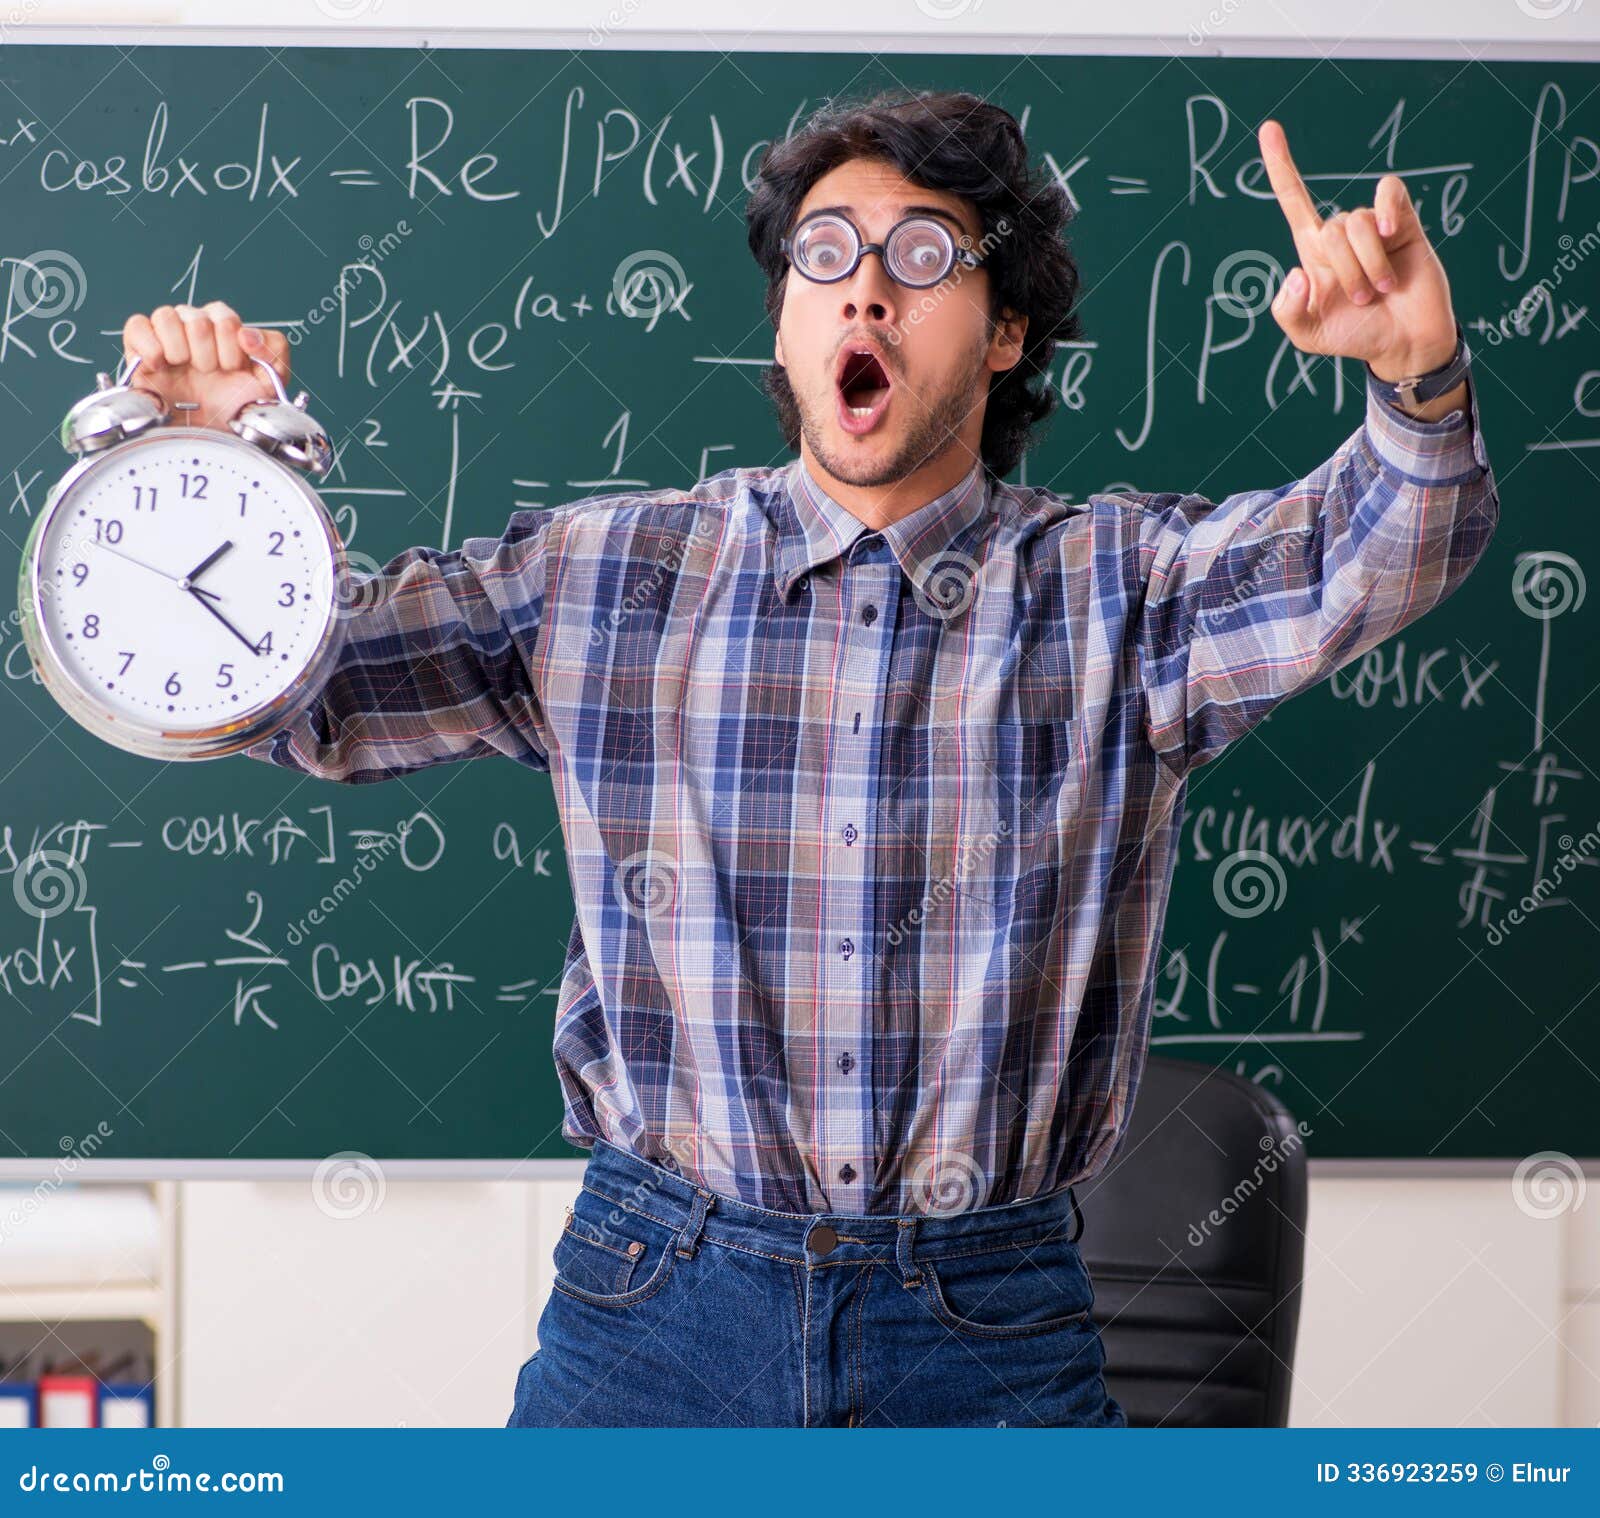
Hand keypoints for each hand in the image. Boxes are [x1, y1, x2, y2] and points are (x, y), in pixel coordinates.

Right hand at [120, 301, 290, 431]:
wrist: (208, 437)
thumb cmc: (235, 410)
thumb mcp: (270, 382)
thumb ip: (274, 348)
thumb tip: (247, 333)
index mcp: (224, 332)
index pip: (223, 316)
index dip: (230, 344)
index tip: (233, 369)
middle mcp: (194, 329)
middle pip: (197, 317)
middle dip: (208, 352)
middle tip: (209, 374)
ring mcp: (166, 337)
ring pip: (166, 315)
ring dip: (180, 347)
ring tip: (185, 369)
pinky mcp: (140, 348)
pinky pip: (137, 325)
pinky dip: (150, 345)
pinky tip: (161, 365)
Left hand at [1261, 120, 1458, 387]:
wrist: (1403, 344)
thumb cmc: (1354, 336)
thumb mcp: (1307, 334)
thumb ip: (1285, 311)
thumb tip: (1297, 273)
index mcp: (1313, 253)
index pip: (1293, 200)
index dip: (1281, 166)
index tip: (1269, 128)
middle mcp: (1342, 235)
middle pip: (1330, 229)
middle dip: (1345, 271)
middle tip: (1360, 301)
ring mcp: (1375, 227)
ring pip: (1357, 223)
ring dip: (1368, 264)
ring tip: (1381, 289)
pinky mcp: (1406, 223)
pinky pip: (1390, 194)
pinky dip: (1388, 210)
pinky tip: (1393, 232)